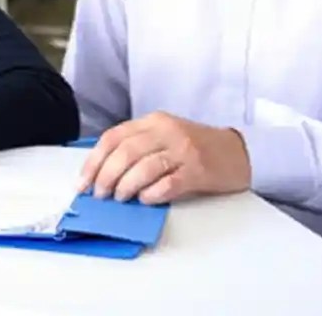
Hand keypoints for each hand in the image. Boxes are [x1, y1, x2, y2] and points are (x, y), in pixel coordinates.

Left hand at [77, 112, 250, 204]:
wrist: (238, 152)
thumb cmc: (195, 147)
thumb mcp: (164, 137)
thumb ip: (137, 147)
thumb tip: (102, 174)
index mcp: (153, 121)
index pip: (114, 137)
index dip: (94, 161)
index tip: (83, 182)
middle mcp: (167, 131)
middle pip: (126, 152)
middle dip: (106, 176)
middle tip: (100, 195)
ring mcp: (184, 150)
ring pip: (144, 167)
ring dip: (126, 186)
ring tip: (120, 198)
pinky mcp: (198, 170)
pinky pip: (168, 183)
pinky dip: (152, 194)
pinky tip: (145, 200)